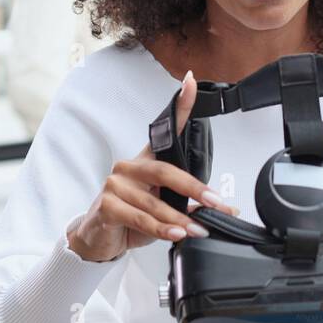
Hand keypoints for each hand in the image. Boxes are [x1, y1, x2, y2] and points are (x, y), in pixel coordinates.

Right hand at [67, 70, 240, 262]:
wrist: (97, 240)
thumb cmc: (130, 219)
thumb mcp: (163, 209)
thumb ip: (190, 205)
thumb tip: (225, 208)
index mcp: (145, 161)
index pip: (166, 129)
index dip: (181, 105)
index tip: (191, 83)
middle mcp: (129, 167)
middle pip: (165, 171)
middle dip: (194, 188)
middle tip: (215, 201)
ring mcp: (115, 185)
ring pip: (154, 202)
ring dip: (180, 219)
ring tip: (197, 229)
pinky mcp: (107, 206)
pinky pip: (140, 218)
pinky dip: (161, 229)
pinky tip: (175, 234)